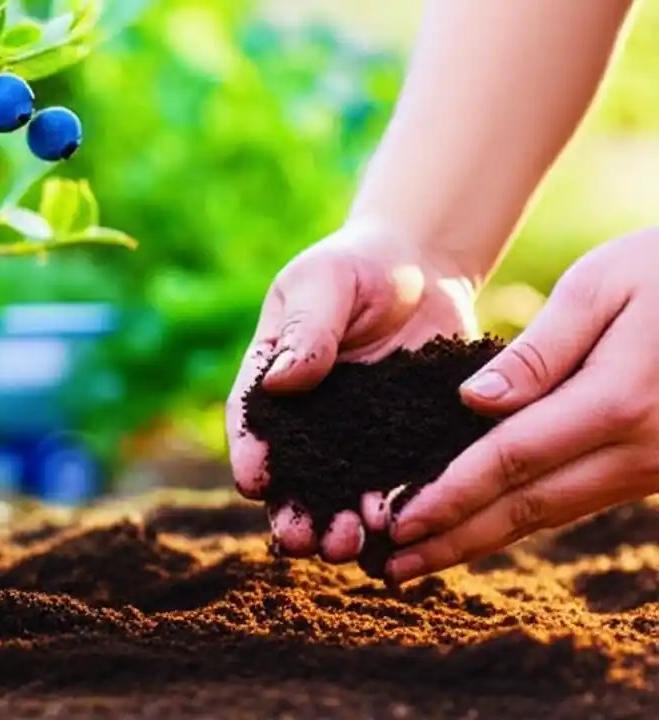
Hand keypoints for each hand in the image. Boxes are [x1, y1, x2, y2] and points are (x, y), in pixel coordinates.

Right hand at [226, 222, 478, 561]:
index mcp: (272, 383)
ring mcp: (357, 441)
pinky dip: (402, 510)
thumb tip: (282, 381)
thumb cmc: (357, 268)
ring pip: (343, 494)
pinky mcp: (406, 446)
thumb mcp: (324, 284)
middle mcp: (310, 423)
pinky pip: (402, 484)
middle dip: (295, 514)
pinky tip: (404, 528)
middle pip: (294, 477)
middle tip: (301, 542)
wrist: (422, 271)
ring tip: (351, 545)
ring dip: (343, 526)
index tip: (253, 482)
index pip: (253, 423)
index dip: (251, 455)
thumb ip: (305, 330)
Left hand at [385, 229, 658, 582]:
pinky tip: (481, 527)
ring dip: (484, 539)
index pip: (512, 460)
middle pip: (530, 507)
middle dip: (455, 539)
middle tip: (392, 568)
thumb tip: (474, 402)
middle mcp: (641, 448)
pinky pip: (581, 499)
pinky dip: (526, 518)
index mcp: (617, 400)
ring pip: (555, 513)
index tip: (400, 523)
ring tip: (423, 559)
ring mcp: (656, 465)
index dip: (451, 496)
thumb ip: (539, 350)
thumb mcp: (603, 283)